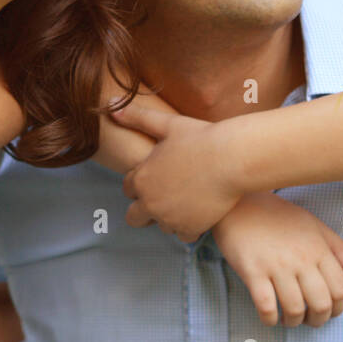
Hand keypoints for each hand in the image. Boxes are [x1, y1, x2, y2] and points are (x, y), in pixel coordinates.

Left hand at [114, 103, 243, 240]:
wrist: (232, 159)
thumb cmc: (201, 138)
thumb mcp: (167, 123)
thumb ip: (137, 117)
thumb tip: (109, 105)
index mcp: (142, 178)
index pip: (128, 189)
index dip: (141, 182)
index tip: (158, 176)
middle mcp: (150, 202)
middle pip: (134, 217)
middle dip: (145, 209)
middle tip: (167, 195)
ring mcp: (170, 218)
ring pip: (162, 225)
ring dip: (170, 217)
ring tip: (188, 199)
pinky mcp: (190, 228)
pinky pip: (183, 236)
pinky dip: (191, 226)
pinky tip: (200, 210)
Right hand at [211, 192, 342, 327]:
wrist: (239, 203)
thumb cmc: (277, 215)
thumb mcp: (313, 225)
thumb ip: (338, 248)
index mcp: (318, 248)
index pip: (340, 289)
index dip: (339, 308)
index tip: (330, 311)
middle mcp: (301, 259)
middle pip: (320, 304)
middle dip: (318, 320)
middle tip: (309, 319)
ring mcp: (276, 266)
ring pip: (294, 309)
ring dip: (293, 322)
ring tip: (288, 319)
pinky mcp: (253, 271)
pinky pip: (266, 306)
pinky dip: (270, 319)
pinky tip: (269, 317)